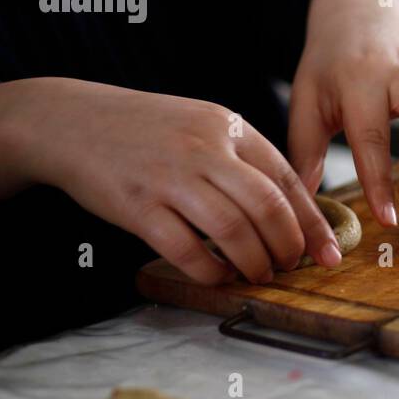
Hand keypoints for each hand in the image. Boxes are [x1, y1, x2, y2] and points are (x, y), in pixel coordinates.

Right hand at [0, 77, 342, 283]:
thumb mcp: (201, 124)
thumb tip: (290, 206)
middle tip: (293, 267)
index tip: (329, 250)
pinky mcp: (138, 206)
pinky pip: (187, 249)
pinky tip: (218, 277)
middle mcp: (205, 149)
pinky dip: (210, 271)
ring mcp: (171, 177)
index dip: (313, 221)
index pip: (287, 179)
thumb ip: (241, 157)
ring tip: (260, 274)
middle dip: (290, 247)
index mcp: (228, 127)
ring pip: (234, 231)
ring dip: (255, 263)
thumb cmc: (145, 130)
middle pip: (268, 207)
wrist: (70, 120)